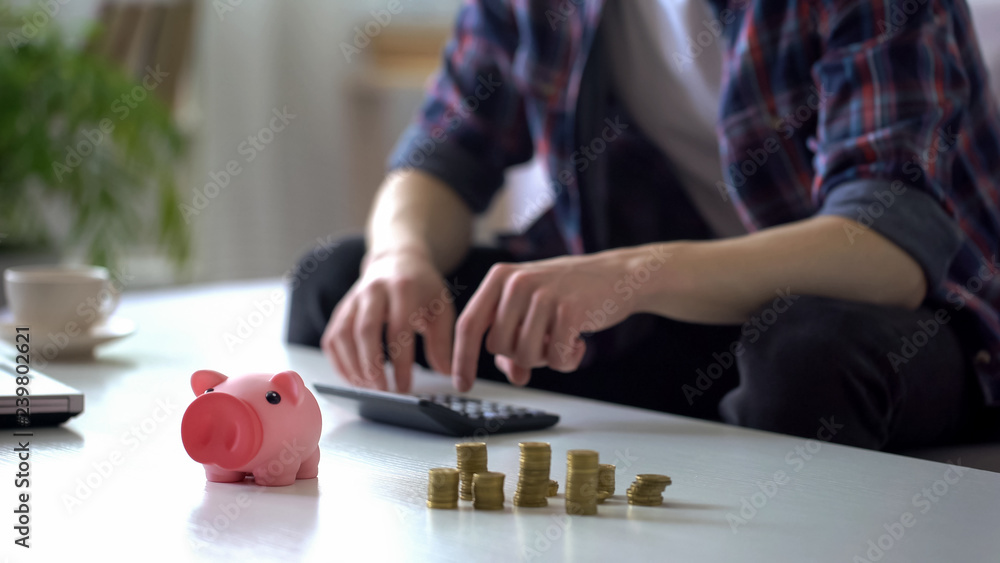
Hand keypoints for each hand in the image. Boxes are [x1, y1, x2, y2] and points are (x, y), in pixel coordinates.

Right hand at [321, 249, 454, 391]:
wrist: (397, 260)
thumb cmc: (422, 287)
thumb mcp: (441, 308)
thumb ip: (442, 341)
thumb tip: (447, 373)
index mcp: (403, 287)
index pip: (398, 328)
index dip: (400, 362)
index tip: (405, 387)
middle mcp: (374, 290)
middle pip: (365, 331)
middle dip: (371, 365)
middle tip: (381, 392)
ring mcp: (353, 299)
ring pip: (344, 335)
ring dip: (353, 367)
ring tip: (367, 390)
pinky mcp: (341, 309)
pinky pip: (332, 338)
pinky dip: (339, 362)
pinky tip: (352, 379)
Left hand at [451, 249, 656, 391]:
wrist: (617, 275)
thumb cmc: (569, 294)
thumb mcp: (533, 311)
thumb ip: (515, 341)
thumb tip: (513, 376)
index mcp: (500, 277)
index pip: (469, 323)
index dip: (462, 358)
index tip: (461, 385)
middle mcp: (517, 282)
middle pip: (499, 346)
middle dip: (520, 355)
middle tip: (545, 341)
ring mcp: (543, 294)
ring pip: (525, 355)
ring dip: (546, 359)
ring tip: (562, 338)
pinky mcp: (570, 309)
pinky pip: (556, 358)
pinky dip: (567, 361)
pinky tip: (579, 343)